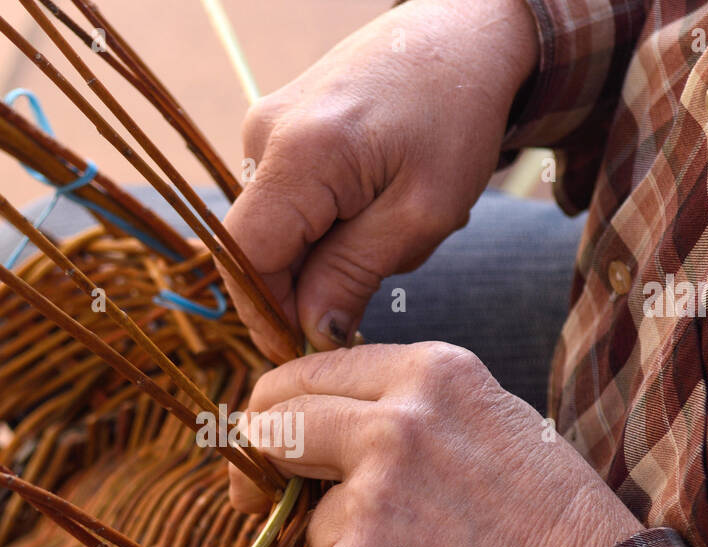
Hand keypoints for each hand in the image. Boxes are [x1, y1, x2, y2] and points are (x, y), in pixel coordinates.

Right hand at [220, 0, 538, 362]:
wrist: (462, 35)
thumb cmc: (456, 117)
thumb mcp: (419, 214)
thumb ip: (354, 275)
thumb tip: (308, 331)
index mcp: (299, 154)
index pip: (246, 259)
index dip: (264, 314)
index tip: (302, 350)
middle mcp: (264, 134)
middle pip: (252, 245)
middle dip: (293, 291)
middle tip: (351, 314)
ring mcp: (266, 125)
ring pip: (270, 226)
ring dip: (311, 258)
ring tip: (376, 246)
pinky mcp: (277, 125)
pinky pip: (282, 200)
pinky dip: (316, 227)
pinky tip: (365, 217)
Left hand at [229, 343, 643, 546]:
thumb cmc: (544, 517)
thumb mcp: (487, 419)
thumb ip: (406, 407)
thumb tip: (316, 419)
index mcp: (429, 376)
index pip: (308, 372)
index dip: (276, 407)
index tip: (267, 431)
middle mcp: (394, 427)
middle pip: (277, 430)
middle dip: (266, 465)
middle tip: (268, 495)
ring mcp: (371, 502)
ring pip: (305, 522)